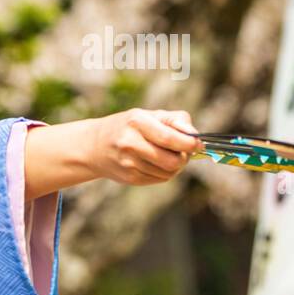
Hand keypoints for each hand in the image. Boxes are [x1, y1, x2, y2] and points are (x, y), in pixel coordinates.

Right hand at [89, 108, 203, 185]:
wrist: (95, 146)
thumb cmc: (129, 127)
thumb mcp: (148, 115)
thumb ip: (174, 120)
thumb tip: (195, 136)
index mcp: (136, 122)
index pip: (168, 138)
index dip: (188, 144)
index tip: (199, 144)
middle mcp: (130, 143)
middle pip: (171, 160)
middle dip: (185, 158)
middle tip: (185, 152)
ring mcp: (128, 163)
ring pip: (168, 172)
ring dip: (177, 166)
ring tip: (170, 155)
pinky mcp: (130, 178)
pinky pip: (160, 179)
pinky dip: (166, 172)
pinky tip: (158, 163)